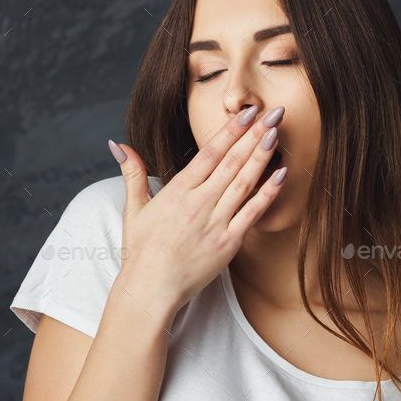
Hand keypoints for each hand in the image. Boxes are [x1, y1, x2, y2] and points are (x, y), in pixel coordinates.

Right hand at [108, 105, 286, 312]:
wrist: (151, 289)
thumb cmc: (142, 251)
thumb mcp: (133, 208)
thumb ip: (132, 173)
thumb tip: (118, 144)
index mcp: (178, 191)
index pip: (209, 153)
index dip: (230, 131)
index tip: (246, 112)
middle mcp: (199, 204)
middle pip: (232, 162)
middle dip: (254, 135)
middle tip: (274, 112)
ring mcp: (216, 223)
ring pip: (244, 183)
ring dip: (262, 156)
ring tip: (277, 133)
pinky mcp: (229, 243)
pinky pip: (252, 213)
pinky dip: (268, 193)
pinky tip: (282, 174)